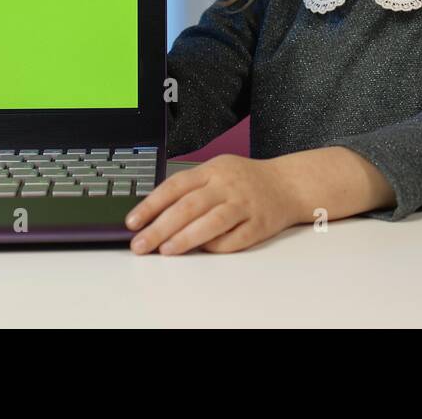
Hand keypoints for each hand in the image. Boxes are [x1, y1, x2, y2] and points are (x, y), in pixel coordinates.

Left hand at [125, 155, 301, 254]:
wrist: (288, 184)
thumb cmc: (246, 180)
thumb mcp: (217, 171)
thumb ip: (190, 188)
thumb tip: (154, 215)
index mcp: (212, 170)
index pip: (175, 186)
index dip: (150, 205)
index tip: (132, 222)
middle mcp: (227, 185)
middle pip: (189, 206)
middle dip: (160, 228)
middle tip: (141, 244)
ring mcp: (244, 204)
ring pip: (211, 222)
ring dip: (185, 238)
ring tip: (165, 251)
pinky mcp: (259, 224)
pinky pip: (234, 239)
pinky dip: (216, 246)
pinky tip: (202, 251)